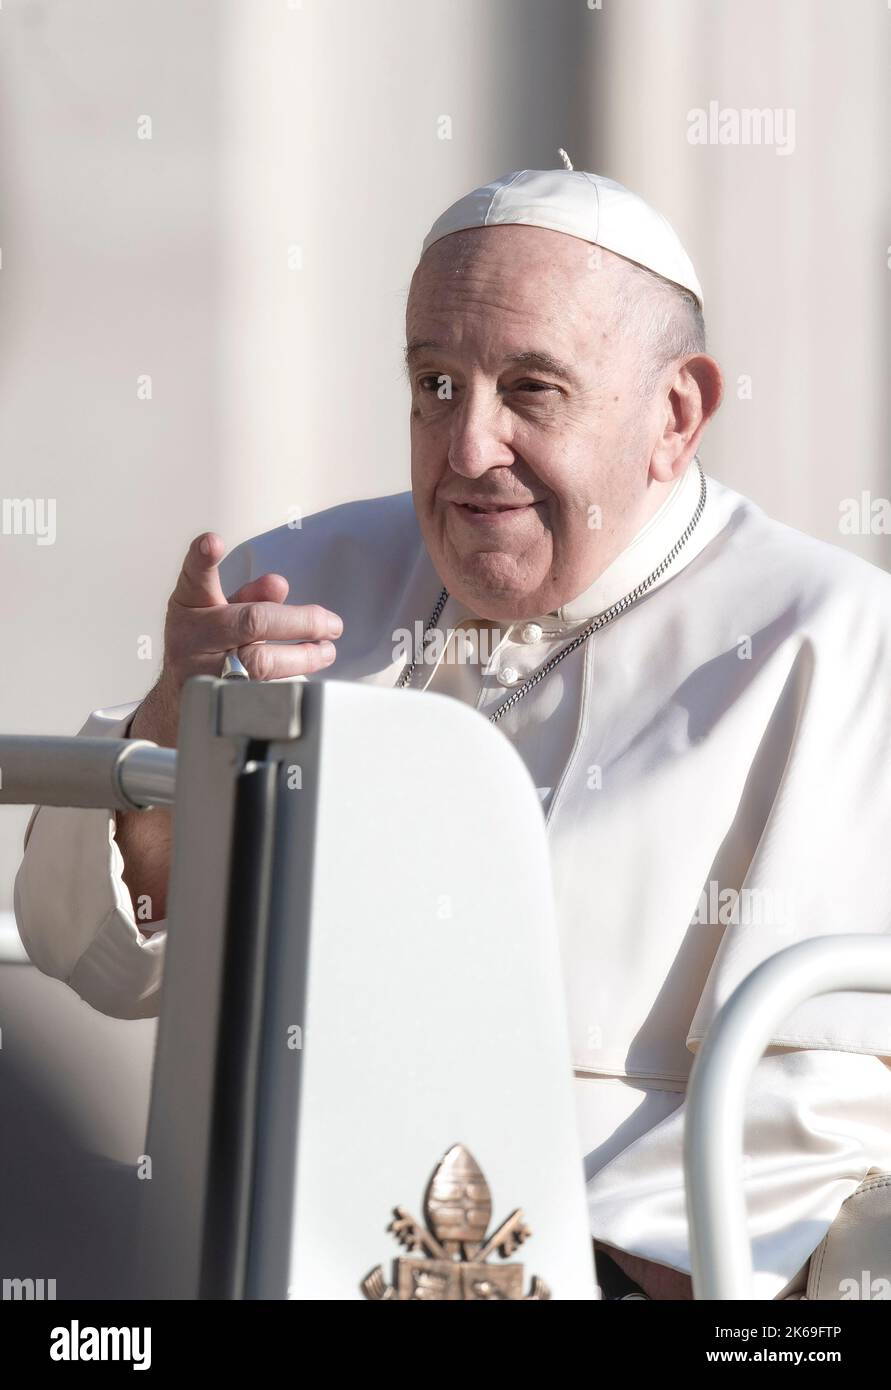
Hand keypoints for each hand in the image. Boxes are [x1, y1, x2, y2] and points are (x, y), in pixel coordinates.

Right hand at [130, 531, 342, 745]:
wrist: (180, 699)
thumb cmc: (207, 645)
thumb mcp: (220, 610)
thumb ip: (250, 596)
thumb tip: (279, 585)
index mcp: (191, 604)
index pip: (195, 576)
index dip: (203, 559)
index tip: (213, 542)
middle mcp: (192, 635)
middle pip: (250, 622)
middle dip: (298, 622)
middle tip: (331, 624)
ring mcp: (202, 671)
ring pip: (260, 662)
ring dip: (303, 656)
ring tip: (326, 650)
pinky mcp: (219, 701)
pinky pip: (265, 690)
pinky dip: (291, 679)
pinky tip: (307, 671)